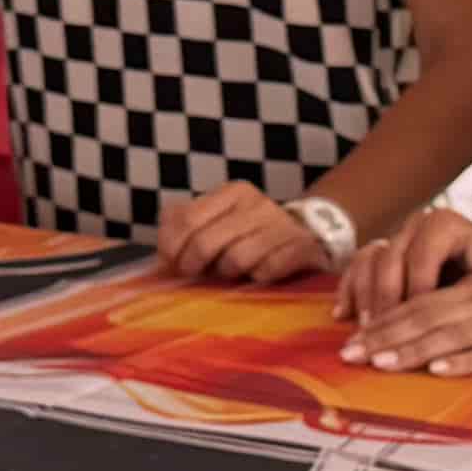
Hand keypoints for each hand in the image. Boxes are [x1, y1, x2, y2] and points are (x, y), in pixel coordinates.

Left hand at [155, 183, 335, 284]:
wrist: (310, 233)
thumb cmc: (251, 234)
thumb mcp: (216, 220)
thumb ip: (183, 226)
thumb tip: (161, 255)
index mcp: (232, 192)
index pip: (185, 220)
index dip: (171, 249)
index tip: (172, 264)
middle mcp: (257, 203)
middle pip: (205, 243)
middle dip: (193, 267)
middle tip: (196, 275)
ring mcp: (281, 225)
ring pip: (236, 259)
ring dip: (228, 274)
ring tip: (231, 273)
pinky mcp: (301, 247)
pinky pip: (266, 271)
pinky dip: (257, 278)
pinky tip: (258, 275)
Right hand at [341, 206, 471, 327]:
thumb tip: (457, 324)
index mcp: (444, 225)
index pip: (422, 255)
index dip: (416, 290)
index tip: (418, 325)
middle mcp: (414, 225)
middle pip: (389, 260)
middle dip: (384, 301)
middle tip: (382, 335)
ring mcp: (395, 237)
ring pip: (369, 261)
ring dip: (365, 297)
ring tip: (366, 331)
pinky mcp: (383, 253)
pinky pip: (357, 266)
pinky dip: (350, 290)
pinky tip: (343, 315)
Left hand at [345, 253, 471, 374]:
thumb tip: (444, 335)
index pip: (423, 303)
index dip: (386, 321)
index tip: (355, 337)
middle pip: (426, 317)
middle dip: (385, 337)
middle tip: (348, 355)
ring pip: (450, 334)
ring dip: (412, 349)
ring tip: (380, 363)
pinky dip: (464, 361)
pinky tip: (440, 370)